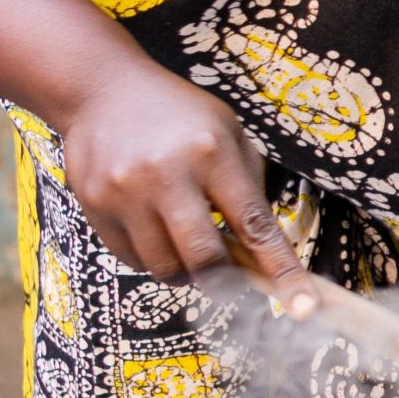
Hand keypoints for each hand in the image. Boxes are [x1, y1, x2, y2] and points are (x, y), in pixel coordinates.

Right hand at [56, 61, 310, 291]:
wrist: (102, 90)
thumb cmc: (178, 112)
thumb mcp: (227, 130)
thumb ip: (248, 183)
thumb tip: (263, 245)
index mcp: (211, 152)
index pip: (254, 225)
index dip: (281, 270)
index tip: (303, 307)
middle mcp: (167, 176)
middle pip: (205, 259)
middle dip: (225, 279)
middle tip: (230, 275)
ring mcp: (125, 194)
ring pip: (166, 268)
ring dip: (186, 269)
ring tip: (185, 236)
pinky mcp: (95, 207)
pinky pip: (133, 260)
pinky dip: (152, 257)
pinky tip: (154, 226)